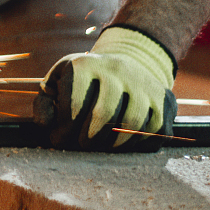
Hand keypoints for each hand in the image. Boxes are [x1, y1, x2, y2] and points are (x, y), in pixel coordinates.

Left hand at [39, 25, 175, 148]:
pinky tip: (122, 142)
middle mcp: (118, 70)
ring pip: (131, 126)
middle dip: (87, 140)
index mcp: (87, 65)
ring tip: (99, 146)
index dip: (63, 130)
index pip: (74, 105)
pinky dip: (136, 144)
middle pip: (103, 117)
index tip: (58, 139)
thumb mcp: (59, 81)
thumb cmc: (86, 81)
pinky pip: (153, 132)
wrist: (129, 63)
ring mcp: (144, 85)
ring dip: (112, 145)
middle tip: (80, 146)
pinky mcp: (165, 101)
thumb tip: (46, 125)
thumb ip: (44, 102)